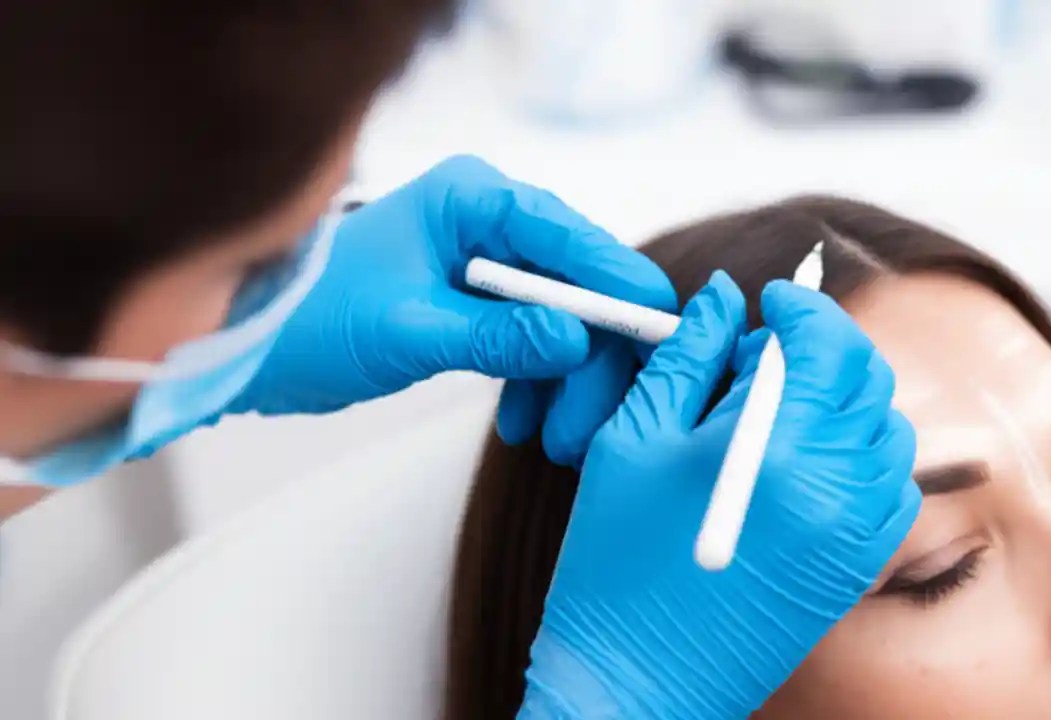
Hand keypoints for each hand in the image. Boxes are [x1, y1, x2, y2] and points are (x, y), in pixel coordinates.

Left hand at [232, 156, 675, 453]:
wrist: (252, 342)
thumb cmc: (310, 318)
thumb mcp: (408, 330)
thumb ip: (495, 334)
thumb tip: (575, 339)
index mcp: (471, 198)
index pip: (566, 234)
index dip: (617, 283)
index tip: (658, 327)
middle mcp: (487, 223)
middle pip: (576, 285)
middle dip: (591, 357)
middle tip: (587, 425)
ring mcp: (485, 265)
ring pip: (562, 321)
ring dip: (567, 383)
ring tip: (555, 440)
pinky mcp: (478, 305)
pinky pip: (533, 343)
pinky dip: (536, 385)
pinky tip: (525, 424)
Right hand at [519, 272, 921, 718]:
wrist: (635, 676)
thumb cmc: (617, 561)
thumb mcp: (634, 438)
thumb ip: (688, 356)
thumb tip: (722, 298)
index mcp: (776, 448)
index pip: (827, 341)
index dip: (800, 307)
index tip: (769, 302)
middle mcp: (834, 487)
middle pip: (865, 377)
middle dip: (822, 347)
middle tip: (764, 355)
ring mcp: (855, 531)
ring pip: (885, 429)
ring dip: (843, 399)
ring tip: (778, 412)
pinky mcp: (855, 566)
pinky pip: (889, 486)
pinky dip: (860, 454)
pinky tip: (805, 462)